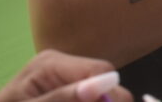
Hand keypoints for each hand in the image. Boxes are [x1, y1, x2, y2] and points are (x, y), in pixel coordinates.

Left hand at [0, 50, 132, 101]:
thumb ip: (64, 98)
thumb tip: (105, 84)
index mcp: (49, 63)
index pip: (98, 70)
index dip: (112, 94)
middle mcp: (58, 62)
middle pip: (101, 79)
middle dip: (105, 99)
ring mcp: (59, 74)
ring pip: (96, 89)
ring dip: (98, 100)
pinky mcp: (59, 86)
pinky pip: (83, 94)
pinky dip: (87, 101)